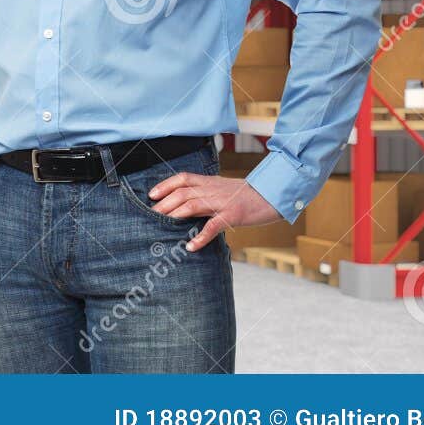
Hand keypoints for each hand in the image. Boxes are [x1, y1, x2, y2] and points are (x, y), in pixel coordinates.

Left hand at [147, 173, 279, 250]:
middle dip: (164, 204)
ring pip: (192, 205)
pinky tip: (191, 246)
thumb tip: (188, 201)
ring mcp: (222, 202)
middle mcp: (213, 189)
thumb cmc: (246, 195)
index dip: (165, 185)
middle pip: (182, 193)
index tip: (151, 194)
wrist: (272, 195)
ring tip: (162, 226)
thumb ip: (207, 191)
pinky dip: (200, 236)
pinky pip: (213, 226)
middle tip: (151, 215)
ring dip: (175, 216)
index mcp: (210, 182)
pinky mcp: (233, 215)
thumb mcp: (223, 187)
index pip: (182, 178)